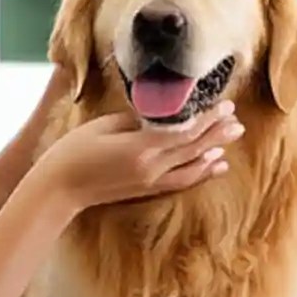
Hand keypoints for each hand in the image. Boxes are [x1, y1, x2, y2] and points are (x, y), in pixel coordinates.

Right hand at [31, 101, 242, 211]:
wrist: (59, 189)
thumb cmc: (73, 152)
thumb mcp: (102, 126)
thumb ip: (134, 121)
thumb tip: (156, 118)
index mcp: (140, 148)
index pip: (185, 132)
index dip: (208, 119)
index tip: (226, 106)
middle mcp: (151, 168)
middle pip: (193, 149)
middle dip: (217, 133)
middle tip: (237, 121)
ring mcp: (149, 182)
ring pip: (192, 167)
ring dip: (213, 152)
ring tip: (232, 140)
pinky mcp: (145, 190)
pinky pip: (181, 182)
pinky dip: (200, 172)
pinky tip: (214, 166)